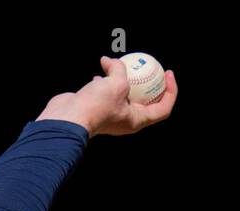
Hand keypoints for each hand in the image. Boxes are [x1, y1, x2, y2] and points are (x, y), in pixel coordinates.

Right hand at [36, 56, 177, 137]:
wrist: (69, 119)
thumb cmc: (96, 105)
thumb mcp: (116, 83)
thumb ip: (119, 70)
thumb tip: (109, 61)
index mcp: (137, 120)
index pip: (163, 109)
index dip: (171, 91)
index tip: (168, 73)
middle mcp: (127, 120)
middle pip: (146, 101)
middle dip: (150, 84)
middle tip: (151, 66)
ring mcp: (112, 115)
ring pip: (124, 95)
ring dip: (125, 79)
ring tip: (123, 65)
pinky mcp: (98, 109)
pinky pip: (108, 93)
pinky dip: (107, 81)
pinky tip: (101, 70)